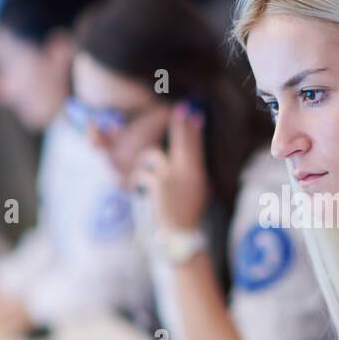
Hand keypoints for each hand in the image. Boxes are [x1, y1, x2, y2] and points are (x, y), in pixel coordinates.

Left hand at [132, 102, 208, 231]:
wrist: (181, 230)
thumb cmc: (188, 207)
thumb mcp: (198, 187)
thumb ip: (191, 167)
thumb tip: (184, 149)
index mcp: (196, 172)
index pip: (195, 145)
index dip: (193, 128)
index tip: (194, 113)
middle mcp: (185, 172)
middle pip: (182, 142)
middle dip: (181, 125)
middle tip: (183, 109)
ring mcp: (170, 177)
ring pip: (152, 156)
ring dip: (147, 162)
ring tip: (151, 175)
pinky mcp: (156, 185)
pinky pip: (142, 174)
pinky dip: (140, 180)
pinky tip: (143, 189)